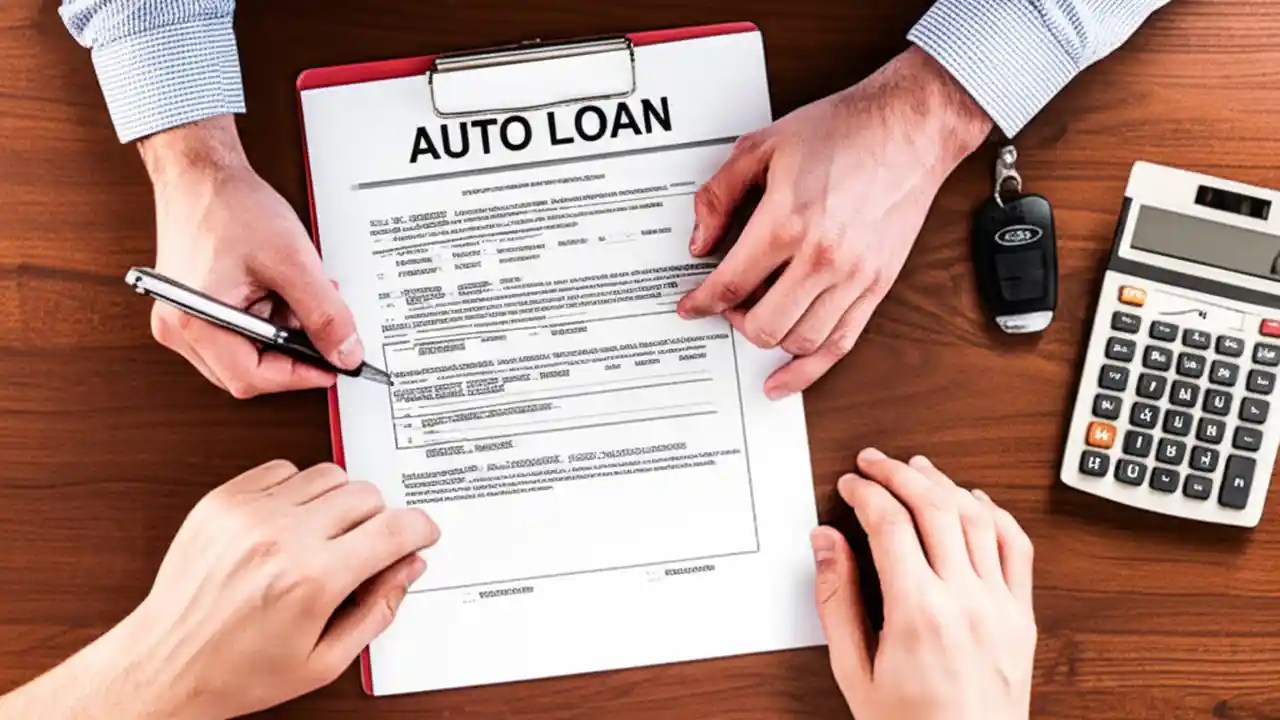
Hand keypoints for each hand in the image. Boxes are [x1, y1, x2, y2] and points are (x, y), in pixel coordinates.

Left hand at [0, 461, 439, 718]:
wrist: (164, 664)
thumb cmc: (237, 670)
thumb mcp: (324, 660)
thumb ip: (378, 610)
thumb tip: (408, 568)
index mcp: (313, 581)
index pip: (395, 528)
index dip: (420, 528)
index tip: (421, 534)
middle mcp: (282, 539)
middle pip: (366, 495)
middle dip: (379, 520)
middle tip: (364, 547)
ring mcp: (250, 514)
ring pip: (329, 474)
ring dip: (339, 501)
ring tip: (324, 534)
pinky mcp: (223, 500)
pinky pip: (283, 469)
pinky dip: (297, 490)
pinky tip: (290, 521)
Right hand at [140, 116, 362, 397]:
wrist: (202, 171)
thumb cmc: (230, 205)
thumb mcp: (292, 261)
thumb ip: (324, 314)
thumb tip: (345, 353)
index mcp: (193, 321)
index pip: (251, 378)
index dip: (300, 376)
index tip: (334, 367)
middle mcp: (179, 328)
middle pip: (248, 371)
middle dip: (292, 350)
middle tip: (321, 324)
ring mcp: (185, 319)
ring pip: (247, 353)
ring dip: (283, 332)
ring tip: (298, 293)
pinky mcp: (195, 309)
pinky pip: (240, 332)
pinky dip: (270, 319)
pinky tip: (281, 291)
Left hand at [676, 47, 991, 397]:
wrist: (911, 127)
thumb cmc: (844, 130)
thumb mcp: (762, 146)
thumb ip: (719, 195)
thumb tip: (699, 240)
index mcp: (787, 222)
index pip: (730, 284)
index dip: (701, 302)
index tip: (690, 307)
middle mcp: (822, 257)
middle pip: (761, 324)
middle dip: (734, 321)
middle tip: (728, 304)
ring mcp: (854, 277)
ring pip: (798, 341)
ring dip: (769, 339)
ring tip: (758, 317)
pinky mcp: (877, 286)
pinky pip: (840, 344)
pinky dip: (808, 370)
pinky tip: (785, 379)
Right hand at [811, 449, 1035, 719]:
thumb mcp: (854, 672)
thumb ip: (837, 601)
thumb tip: (826, 543)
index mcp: (917, 614)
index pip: (890, 523)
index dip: (865, 493)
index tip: (850, 486)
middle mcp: (965, 601)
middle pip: (934, 506)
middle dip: (899, 473)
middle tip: (875, 462)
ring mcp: (1000, 606)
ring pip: (977, 517)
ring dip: (944, 483)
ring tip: (918, 468)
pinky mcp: (1022, 616)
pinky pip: (1017, 547)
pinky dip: (996, 514)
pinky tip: (974, 502)